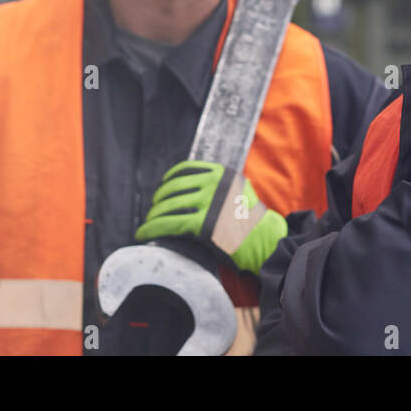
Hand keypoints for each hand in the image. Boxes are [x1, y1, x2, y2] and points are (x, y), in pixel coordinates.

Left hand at [135, 160, 287, 274]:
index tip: (163, 185)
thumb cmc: (251, 221)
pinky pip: (170, 223)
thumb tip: (194, 189)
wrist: (266, 241)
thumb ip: (220, 187)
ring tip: (147, 223)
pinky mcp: (203, 225)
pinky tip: (143, 233)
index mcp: (222, 174)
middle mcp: (214, 185)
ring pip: (169, 206)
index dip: (170, 178)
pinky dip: (153, 227)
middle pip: (174, 188)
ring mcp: (209, 204)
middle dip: (159, 200)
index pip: (187, 169)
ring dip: (153, 215)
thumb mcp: (239, 192)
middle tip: (153, 210)